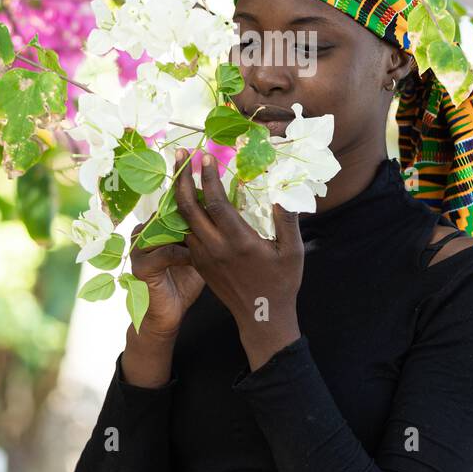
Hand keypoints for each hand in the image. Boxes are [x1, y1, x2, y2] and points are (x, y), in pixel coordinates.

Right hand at [128, 213, 205, 338]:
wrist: (167, 314)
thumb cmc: (183, 282)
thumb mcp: (194, 252)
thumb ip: (200, 233)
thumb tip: (224, 213)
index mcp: (154, 227)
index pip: (173, 206)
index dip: (194, 203)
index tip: (216, 202)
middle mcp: (142, 233)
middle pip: (168, 214)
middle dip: (193, 214)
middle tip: (216, 215)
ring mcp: (139, 249)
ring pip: (166, 230)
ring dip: (189, 232)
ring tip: (210, 235)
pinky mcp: (141, 267)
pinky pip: (166, 253)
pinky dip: (185, 254)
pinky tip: (200, 258)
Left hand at [171, 147, 304, 329]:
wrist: (262, 317)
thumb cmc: (282, 282)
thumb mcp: (293, 251)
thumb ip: (287, 220)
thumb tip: (284, 192)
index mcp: (239, 241)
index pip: (215, 202)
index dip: (208, 177)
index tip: (205, 156)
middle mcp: (216, 247)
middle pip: (189, 207)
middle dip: (182, 178)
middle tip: (181, 154)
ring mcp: (204, 257)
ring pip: (183, 221)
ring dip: (179, 195)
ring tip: (181, 173)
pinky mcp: (200, 264)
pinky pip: (185, 235)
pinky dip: (182, 215)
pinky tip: (185, 201)